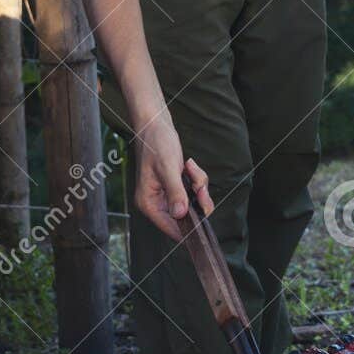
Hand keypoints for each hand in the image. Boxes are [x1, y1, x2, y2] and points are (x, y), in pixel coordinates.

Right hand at [135, 114, 213, 240]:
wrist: (155, 125)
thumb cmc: (156, 143)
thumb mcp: (168, 168)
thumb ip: (175, 192)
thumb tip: (180, 214)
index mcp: (149, 203)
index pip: (171, 228)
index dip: (189, 227)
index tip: (204, 220)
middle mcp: (157, 202)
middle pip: (186, 216)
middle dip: (197, 200)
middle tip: (199, 186)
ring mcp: (166, 195)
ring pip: (193, 202)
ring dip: (198, 186)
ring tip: (189, 167)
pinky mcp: (175, 186)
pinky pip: (193, 191)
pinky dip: (196, 179)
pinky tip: (189, 165)